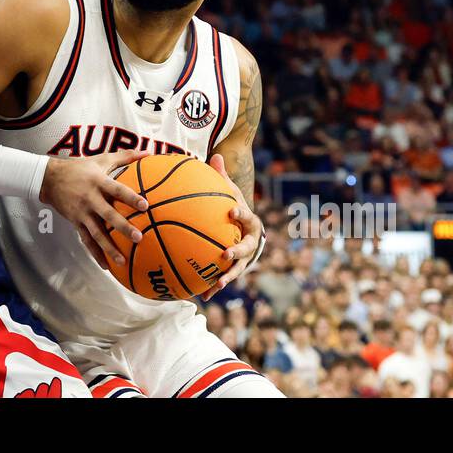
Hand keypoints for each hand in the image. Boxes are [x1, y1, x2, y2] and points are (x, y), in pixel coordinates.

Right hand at [38, 150, 147, 269]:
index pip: (117, 190)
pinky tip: (106, 266)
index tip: (145, 205)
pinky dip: (96, 253)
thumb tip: (149, 151)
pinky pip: (86, 240)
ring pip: (96, 233)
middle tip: (138, 237)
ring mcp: (82, 212)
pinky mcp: (76, 222)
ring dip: (109, 248)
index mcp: (98, 182)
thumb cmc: (81, 167)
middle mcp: (90, 198)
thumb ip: (126, 156)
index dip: (130, 197)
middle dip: (123, 227)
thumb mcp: (102, 159)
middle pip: (108, 215)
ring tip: (123, 261)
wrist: (50, 178)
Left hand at [201, 153, 263, 300]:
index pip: (247, 216)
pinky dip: (214, 287)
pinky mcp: (235, 269)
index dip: (240, 213)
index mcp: (250, 222)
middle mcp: (250, 242)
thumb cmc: (234, 207)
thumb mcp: (230, 192)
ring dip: (227, 277)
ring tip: (216, 284)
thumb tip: (214, 155)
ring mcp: (245, 258)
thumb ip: (221, 178)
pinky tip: (202, 296)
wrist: (247, 229)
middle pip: (247, 248)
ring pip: (238, 269)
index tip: (231, 211)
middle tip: (225, 253)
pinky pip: (223, 278)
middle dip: (237, 252)